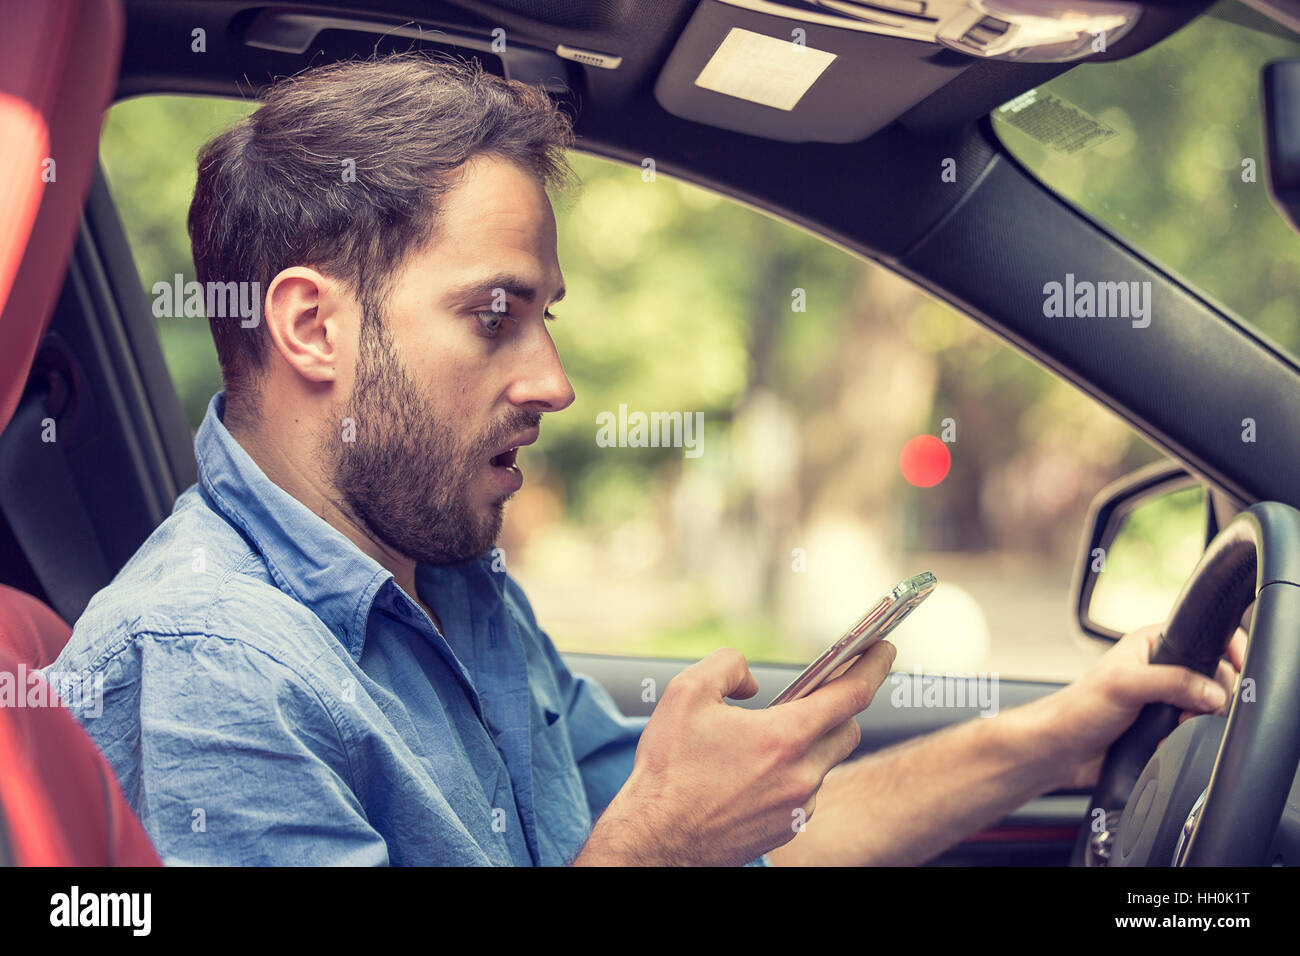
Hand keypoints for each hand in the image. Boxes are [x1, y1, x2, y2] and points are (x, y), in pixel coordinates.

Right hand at [575, 641, 895, 865]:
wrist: (656, 839)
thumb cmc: (669, 769)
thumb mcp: (687, 693)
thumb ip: (728, 666)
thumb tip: (754, 683)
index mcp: (784, 737)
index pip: (852, 694)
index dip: (873, 664)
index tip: (885, 647)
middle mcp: (801, 774)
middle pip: (849, 728)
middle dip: (841, 705)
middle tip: (821, 689)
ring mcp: (798, 806)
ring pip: (826, 761)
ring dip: (811, 741)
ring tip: (771, 734)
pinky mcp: (788, 829)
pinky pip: (806, 790)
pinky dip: (794, 772)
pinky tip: (757, 770)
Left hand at [1035, 623, 1242, 789]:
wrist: (1062, 750)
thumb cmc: (1078, 709)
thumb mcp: (1124, 685)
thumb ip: (1171, 683)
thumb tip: (1213, 692)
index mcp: (1153, 643)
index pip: (1205, 637)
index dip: (1227, 649)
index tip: (1238, 666)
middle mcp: (1163, 667)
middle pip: (1216, 676)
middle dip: (1212, 695)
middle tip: (1189, 710)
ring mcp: (1166, 697)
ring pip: (1209, 705)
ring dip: (1200, 720)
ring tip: (1176, 726)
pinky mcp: (1166, 725)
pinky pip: (1196, 729)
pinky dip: (1190, 736)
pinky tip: (1168, 740)